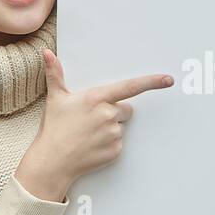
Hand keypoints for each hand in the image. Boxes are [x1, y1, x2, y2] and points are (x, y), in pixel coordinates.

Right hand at [14, 49, 173, 201]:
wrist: (52, 161)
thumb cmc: (54, 128)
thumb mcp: (55, 98)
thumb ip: (55, 74)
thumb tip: (47, 53)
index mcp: (97, 98)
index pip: (130, 87)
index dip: (152, 82)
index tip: (168, 80)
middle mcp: (108, 115)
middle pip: (126, 109)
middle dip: (114, 112)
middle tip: (91, 120)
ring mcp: (113, 134)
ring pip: (121, 126)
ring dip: (110, 128)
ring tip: (88, 134)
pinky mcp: (116, 151)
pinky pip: (119, 143)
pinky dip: (108, 144)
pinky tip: (92, 146)